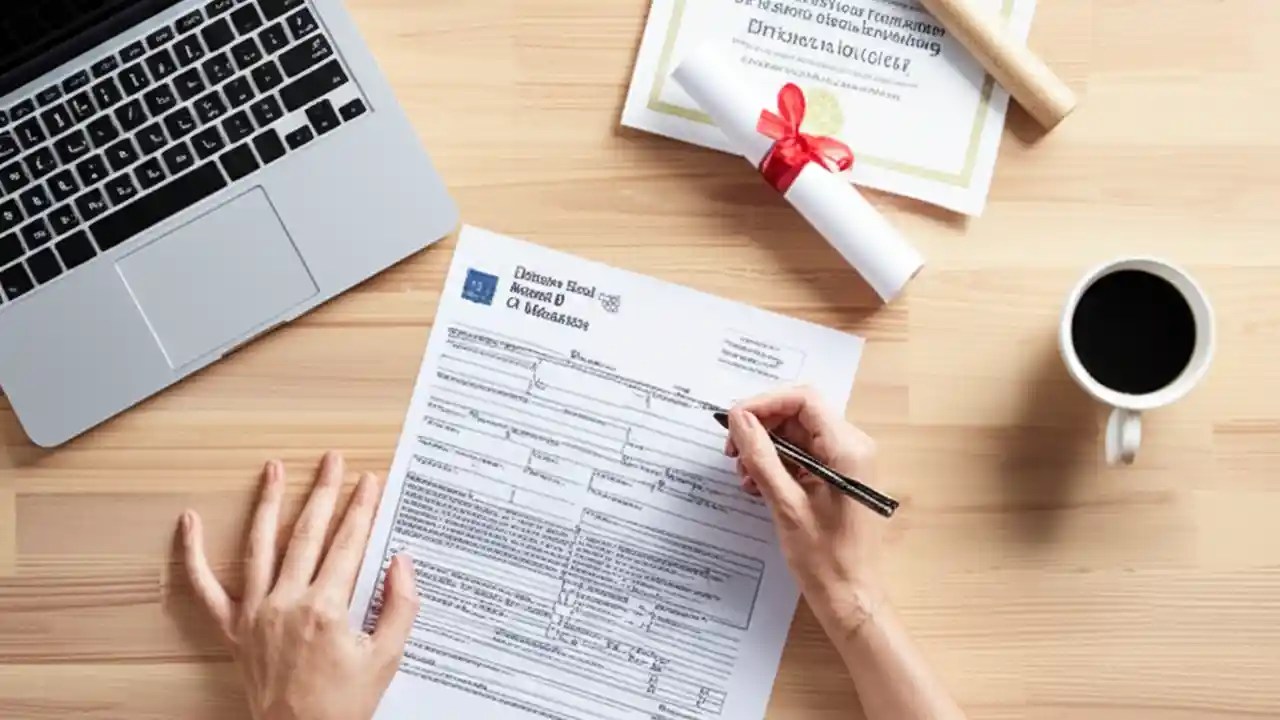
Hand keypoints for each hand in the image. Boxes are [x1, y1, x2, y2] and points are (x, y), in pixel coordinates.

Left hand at [180, 452, 419, 719]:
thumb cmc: (342, 706)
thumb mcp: (386, 658)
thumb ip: (400, 606)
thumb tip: (402, 563)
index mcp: (327, 609)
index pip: (348, 544)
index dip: (361, 509)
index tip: (369, 482)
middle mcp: (288, 603)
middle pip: (308, 534)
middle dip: (324, 492)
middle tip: (333, 461)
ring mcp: (257, 613)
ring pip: (260, 546)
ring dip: (268, 503)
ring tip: (273, 470)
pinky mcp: (235, 629)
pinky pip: (206, 589)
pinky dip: (193, 555)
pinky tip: (190, 523)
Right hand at [725, 388, 885, 641]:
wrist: (851, 596)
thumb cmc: (824, 559)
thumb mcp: (785, 504)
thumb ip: (761, 456)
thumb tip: (738, 418)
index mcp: (847, 449)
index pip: (803, 399)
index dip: (763, 403)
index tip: (732, 421)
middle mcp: (852, 446)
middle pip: (798, 412)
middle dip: (761, 426)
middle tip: (731, 451)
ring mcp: (846, 461)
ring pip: (797, 433)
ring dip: (765, 447)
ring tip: (743, 474)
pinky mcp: (837, 476)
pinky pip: (803, 454)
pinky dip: (777, 463)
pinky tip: (757, 484)